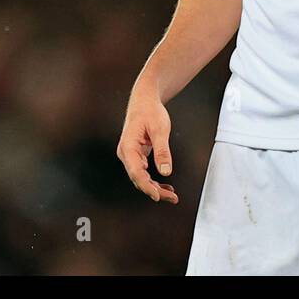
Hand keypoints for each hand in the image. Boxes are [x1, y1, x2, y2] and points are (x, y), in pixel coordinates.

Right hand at [116, 81, 179, 204]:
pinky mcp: (136, 155)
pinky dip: (153, 180)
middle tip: (172, 198)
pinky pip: (143, 172)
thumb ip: (162, 151)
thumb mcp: (160, 129)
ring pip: (141, 177)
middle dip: (154, 190)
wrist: (144, 100)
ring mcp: (130, 155)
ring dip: (155, 187)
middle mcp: (126, 153)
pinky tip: (164, 186)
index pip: (136, 172)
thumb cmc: (150, 111)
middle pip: (138, 178)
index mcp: (128, 147)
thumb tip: (165, 171)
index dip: (146, 186)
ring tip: (171, 195)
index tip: (157, 196)